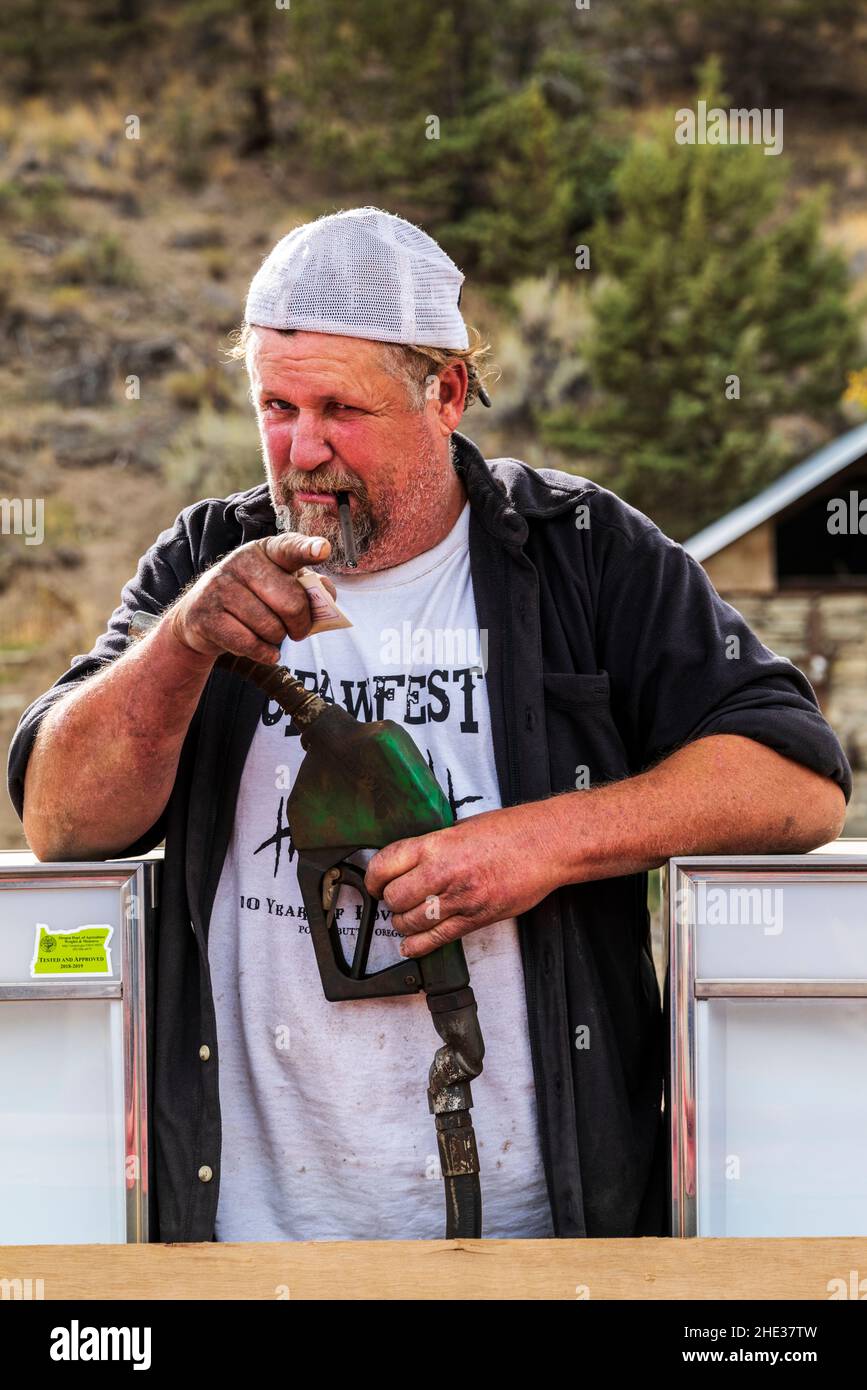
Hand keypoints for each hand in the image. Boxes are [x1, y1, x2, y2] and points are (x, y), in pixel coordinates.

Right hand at [167, 532, 337, 662]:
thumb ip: (308, 587)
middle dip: (301, 624)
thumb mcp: (279, 584)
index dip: (308, 550)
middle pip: (292, 603)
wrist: (198, 616)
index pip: (290, 548)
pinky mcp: (207, 616)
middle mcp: (241, 562)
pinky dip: (264, 653)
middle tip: (297, 630)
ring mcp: (221, 587)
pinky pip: (251, 644)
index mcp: (265, 550)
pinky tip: (263, 650)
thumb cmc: (251, 599)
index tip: (323, 550)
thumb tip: (328, 596)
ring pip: (272, 628)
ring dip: (277, 640)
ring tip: (268, 633)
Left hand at [363, 804, 558, 957]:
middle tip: (394, 898)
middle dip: (389, 900)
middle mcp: (444, 873)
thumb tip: (408, 863)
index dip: (372, 877)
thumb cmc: (511, 832)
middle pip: (394, 897)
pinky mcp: (475, 920)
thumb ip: (434, 847)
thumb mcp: (462, 828)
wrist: (547, 845)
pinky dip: (417, 946)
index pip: (386, 864)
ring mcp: (460, 899)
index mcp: (437, 845)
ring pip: (410, 922)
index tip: (373, 881)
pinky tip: (411, 944)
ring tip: (408, 917)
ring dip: (403, 923)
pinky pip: (435, 940)